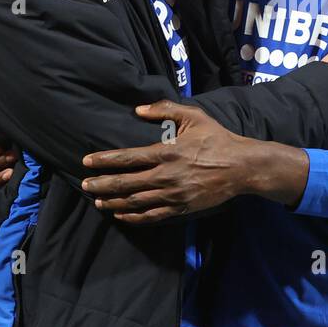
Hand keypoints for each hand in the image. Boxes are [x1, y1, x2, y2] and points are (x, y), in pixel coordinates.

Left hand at [81, 100, 303, 223]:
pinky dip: (133, 217)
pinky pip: (152, 215)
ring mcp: (173, 194)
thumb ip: (165, 109)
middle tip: (85, 186)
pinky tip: (121, 215)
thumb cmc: (218, 138)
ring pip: (135, 202)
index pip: (127, 158)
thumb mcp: (194, 116)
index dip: (104, 161)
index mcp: (166, 153)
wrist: (242, 167)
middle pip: (126, 183)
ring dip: (114, 203)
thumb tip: (138, 109)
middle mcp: (166, 176)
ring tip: (99, 202)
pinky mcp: (181, 207)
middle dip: (102, 185)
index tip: (87, 162)